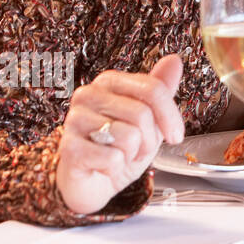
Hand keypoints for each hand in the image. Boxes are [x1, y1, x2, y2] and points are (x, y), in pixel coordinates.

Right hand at [57, 54, 185, 214]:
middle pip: (142, 113)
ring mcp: (74, 120)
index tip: (176, 135)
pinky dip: (116, 169)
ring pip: (129, 136)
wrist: (91, 183)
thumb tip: (174, 60)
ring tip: (119, 157)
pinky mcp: (68, 148)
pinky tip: (104, 167)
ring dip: (132, 155)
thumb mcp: (149, 120)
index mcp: (109, 82)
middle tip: (137, 151)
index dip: (170, 115)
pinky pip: (113, 158)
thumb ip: (160, 91)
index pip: (152, 88)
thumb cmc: (119, 148)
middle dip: (149, 141)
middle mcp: (88, 95)